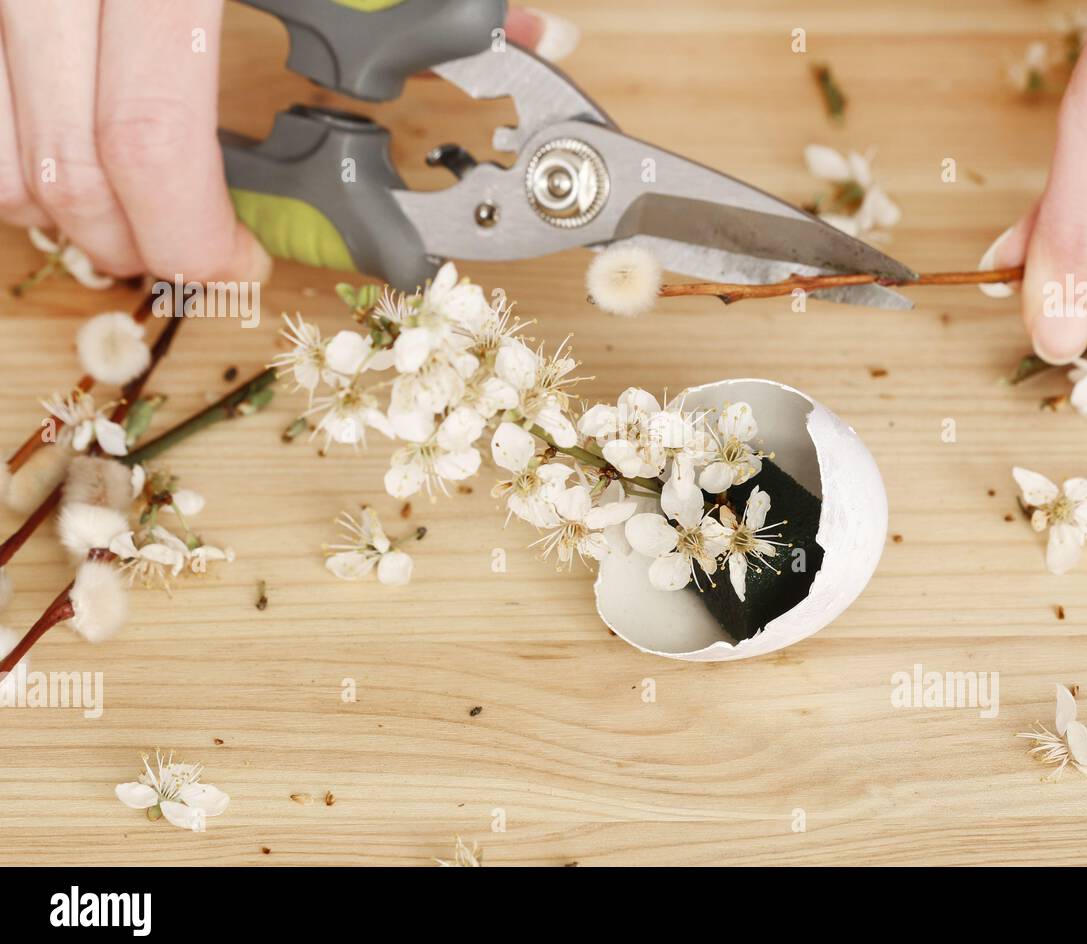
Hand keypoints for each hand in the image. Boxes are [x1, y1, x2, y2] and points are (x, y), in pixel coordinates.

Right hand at [0, 1, 571, 283]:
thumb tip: (529, 34)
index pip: (149, 141)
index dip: (191, 233)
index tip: (236, 260)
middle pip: (53, 159)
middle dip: (127, 237)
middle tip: (187, 254)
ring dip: (56, 198)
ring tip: (128, 211)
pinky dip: (14, 137)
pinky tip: (74, 138)